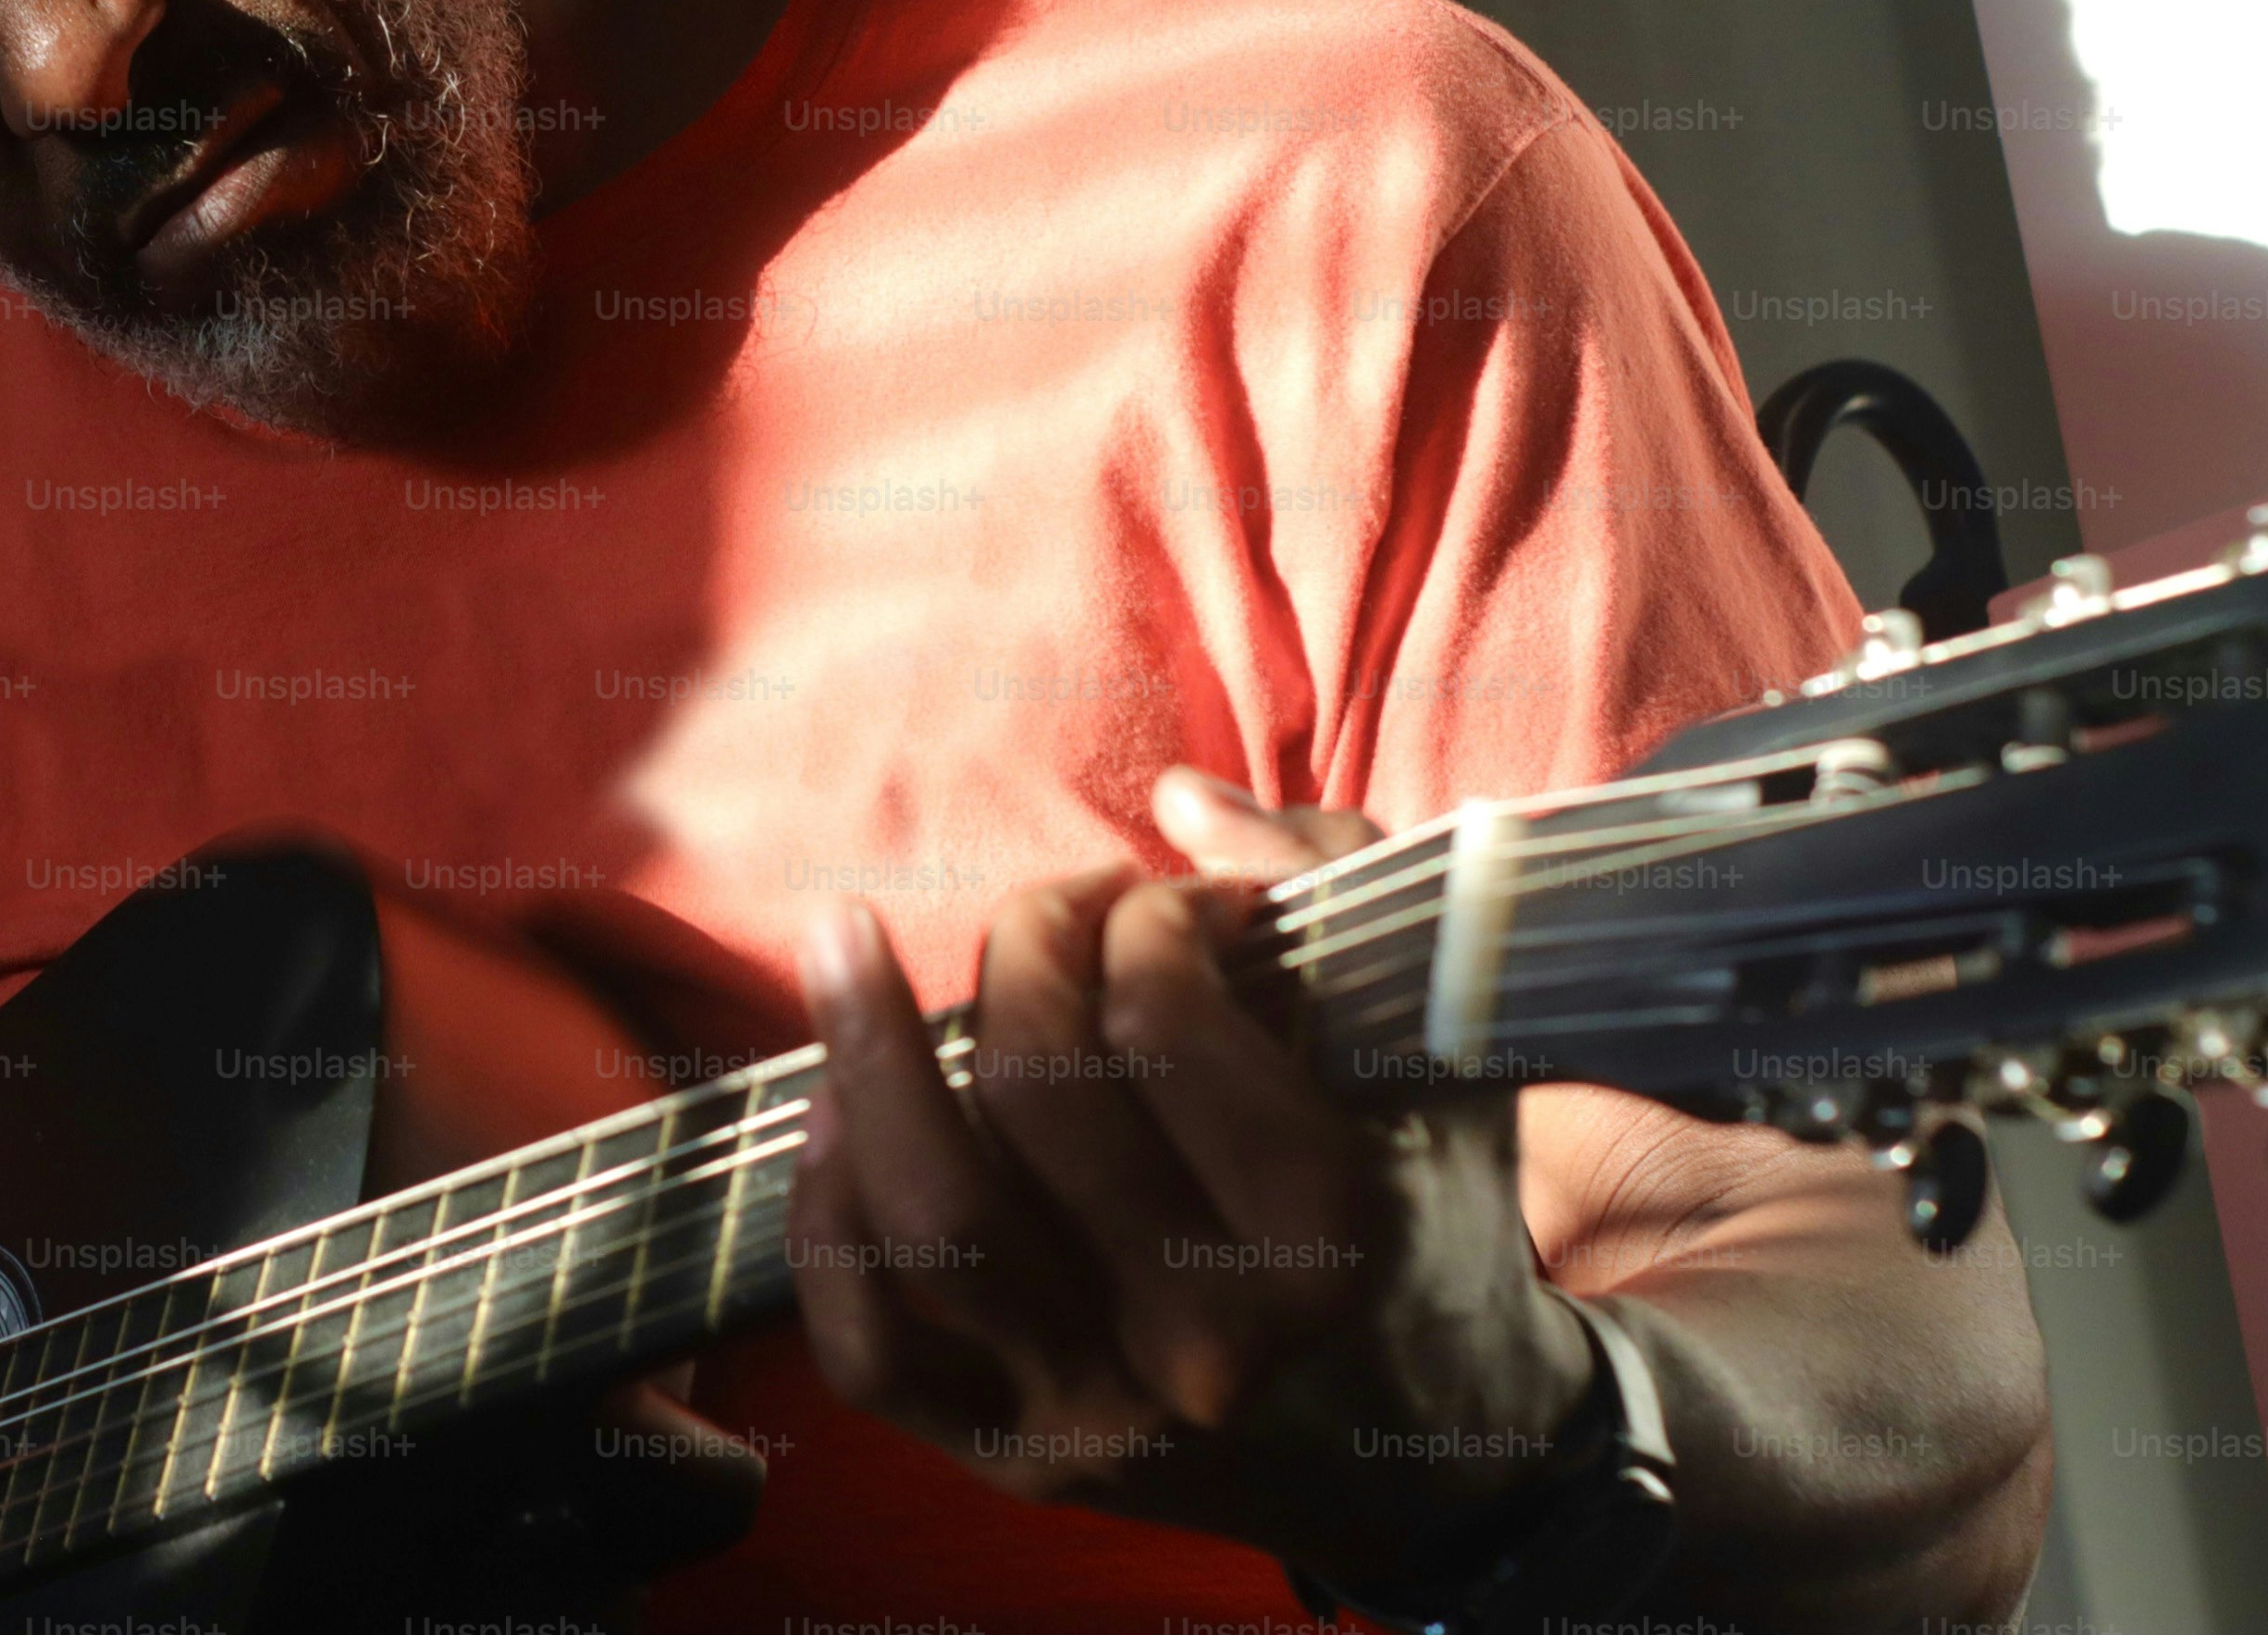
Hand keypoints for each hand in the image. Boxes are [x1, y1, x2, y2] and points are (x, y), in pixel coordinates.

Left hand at [785, 766, 1593, 1591]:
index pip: (1163, 1020)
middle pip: (1034, 1092)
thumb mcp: (1432, 1042)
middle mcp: (1209, 1346)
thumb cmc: (1424, 1207)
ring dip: (866, 1048)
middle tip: (1056, 911)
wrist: (1442, 1453)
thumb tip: (1180, 803)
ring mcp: (1097, 1417)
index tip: (1174, 902)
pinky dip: (826, 1211)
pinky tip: (833, 1106)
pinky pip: (865, 1340)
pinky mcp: (1007, 1463)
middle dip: (1024, 949)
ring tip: (843, 941)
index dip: (1148, 916)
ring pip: (932, 1214)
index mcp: (1330, 1243)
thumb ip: (1334, 888)